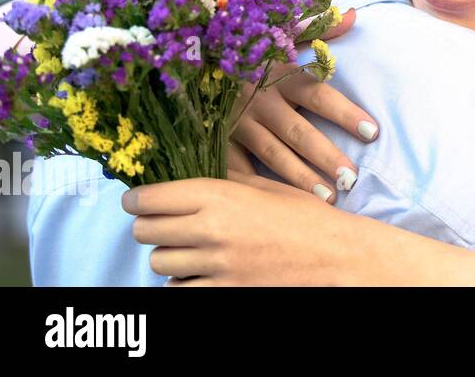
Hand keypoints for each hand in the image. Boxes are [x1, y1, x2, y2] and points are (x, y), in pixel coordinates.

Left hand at [122, 170, 474, 286]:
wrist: (336, 254)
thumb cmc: (305, 216)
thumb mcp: (265, 187)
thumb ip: (222, 185)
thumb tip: (184, 183)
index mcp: (218, 195)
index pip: (149, 199)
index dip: (137, 201)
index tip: (139, 202)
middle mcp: (209, 230)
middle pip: (145, 232)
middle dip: (151, 228)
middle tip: (162, 225)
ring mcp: (215, 265)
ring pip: (158, 264)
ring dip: (168, 257)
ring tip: (185, 250)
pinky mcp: (223, 291)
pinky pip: (179, 290)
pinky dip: (184, 282)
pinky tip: (200, 273)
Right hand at [230, 8, 378, 201]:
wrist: (186, 51)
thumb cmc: (244, 44)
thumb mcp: (280, 30)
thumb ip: (318, 28)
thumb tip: (351, 16)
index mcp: (279, 74)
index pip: (319, 95)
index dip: (346, 113)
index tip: (373, 132)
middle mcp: (260, 99)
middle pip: (299, 131)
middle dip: (326, 156)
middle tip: (351, 179)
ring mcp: (236, 122)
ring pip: (271, 154)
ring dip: (299, 177)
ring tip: (326, 198)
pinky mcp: (216, 138)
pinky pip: (235, 167)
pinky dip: (252, 186)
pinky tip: (272, 205)